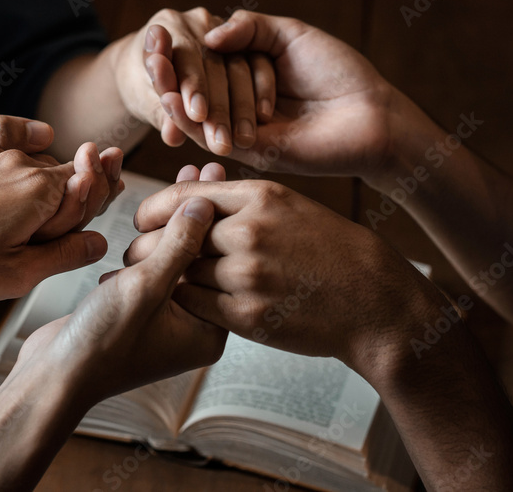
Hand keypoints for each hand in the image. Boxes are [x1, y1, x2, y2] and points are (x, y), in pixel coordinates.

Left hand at [0, 145, 111, 303]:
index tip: (79, 226)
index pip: (90, 182)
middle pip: (60, 177)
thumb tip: (99, 243)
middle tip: (39, 243)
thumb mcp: (20, 275)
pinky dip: (2, 190)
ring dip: (30, 198)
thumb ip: (68, 254)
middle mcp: (17, 162)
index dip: (91, 203)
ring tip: (5, 236)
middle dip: (61, 205)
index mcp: (40, 187)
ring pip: (28, 173)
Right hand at [17, 197, 226, 405]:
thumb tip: (204, 204)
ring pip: (175, 260)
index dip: (217, 214)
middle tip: (204, 168)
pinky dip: (149, 245)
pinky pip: (153, 270)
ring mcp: (166, 322)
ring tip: (184, 179)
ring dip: (168, 227)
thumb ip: (178, 244)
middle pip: (202, 258)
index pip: (223, 262)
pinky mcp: (140, 314)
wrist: (53, 376)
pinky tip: (149, 218)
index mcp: (208, 331)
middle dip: (196, 214)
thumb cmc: (101, 342)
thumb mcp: (145, 286)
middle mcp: (193, 328)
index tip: (218, 176)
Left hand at [111, 7, 275, 154]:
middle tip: (220, 142)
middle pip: (213, 64)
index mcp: (166, 23)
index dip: (192, 87)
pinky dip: (261, 90)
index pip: (184, 56)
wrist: (151, 72)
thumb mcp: (143, 101)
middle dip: (217, 106)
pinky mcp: (244, 41)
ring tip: (241, 141)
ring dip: (241, 106)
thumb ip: (159, 116)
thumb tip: (172, 137)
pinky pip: (259, 64)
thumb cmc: (139, 85)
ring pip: (238, 67)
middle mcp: (196, 20)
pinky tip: (262, 117)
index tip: (198, 116)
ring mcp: (223, 29)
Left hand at [127, 180, 444, 381]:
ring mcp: (248, 275)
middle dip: (149, 247)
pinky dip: (187, 303)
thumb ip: (240, 203)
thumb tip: (189, 204)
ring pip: (181, 273)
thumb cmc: (332, 250)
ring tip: (158, 280)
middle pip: (174, 236)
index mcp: (261, 197)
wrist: (374, 300)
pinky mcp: (249, 315)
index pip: (184, 197)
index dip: (154, 210)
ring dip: (167, 278)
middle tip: (138, 255)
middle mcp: (250, 232)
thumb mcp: (291, 207)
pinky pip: (195, 306)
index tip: (143, 221)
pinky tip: (190, 302)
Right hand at [162, 11, 427, 183]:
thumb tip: (207, 35)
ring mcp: (244, 128)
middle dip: (170, 72)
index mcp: (251, 73)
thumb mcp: (291, 35)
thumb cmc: (339, 71)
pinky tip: (170, 102)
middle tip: (146, 55)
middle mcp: (243, 102)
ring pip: (198, 113)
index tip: (156, 35)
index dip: (182, 49)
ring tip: (151, 75)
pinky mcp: (249, 154)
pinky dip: (187, 122)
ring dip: (171, 96)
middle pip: (197, 86)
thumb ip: (250, 29)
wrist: (371, 114)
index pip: (207, 59)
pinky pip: (212, 137)